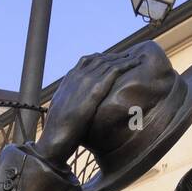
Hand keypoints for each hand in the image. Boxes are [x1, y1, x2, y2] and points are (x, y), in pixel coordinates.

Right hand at [36, 51, 142, 165]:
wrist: (55, 134)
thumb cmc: (58, 128)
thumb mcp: (61, 110)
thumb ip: (70, 103)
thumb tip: (74, 107)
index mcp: (69, 79)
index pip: (87, 61)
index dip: (101, 59)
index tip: (112, 59)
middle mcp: (78, 76)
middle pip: (99, 59)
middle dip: (114, 56)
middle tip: (128, 56)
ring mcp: (86, 81)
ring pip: (108, 62)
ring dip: (123, 59)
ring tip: (136, 57)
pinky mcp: (95, 89)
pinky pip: (113, 71)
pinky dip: (126, 65)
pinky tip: (135, 64)